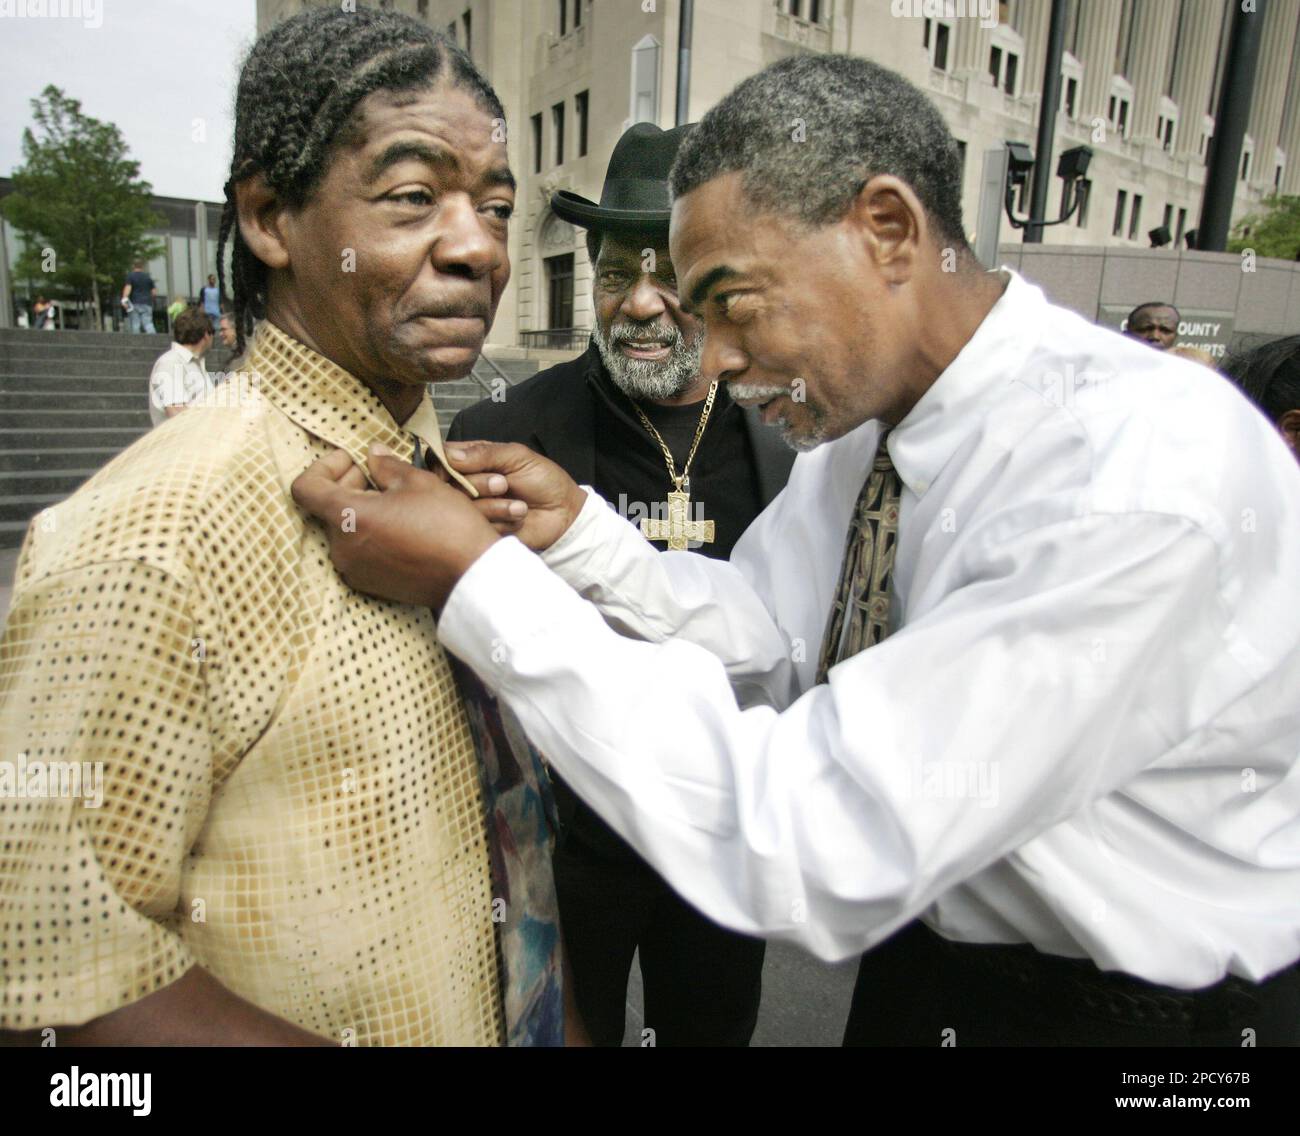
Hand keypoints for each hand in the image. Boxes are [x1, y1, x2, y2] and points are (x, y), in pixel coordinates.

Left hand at [291, 443, 500, 610]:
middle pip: (326, 508)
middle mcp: (342, 548)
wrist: (471, 577)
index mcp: (348, 518)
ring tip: (394, 500)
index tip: (350, 460)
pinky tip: (400, 526)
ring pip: (343, 530)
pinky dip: (369, 533)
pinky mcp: (369, 584)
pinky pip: (358, 551)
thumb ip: (386, 466)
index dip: (323, 467)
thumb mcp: (418, 482)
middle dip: (348, 484)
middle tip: (379, 474)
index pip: (305, 488)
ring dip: (360, 510)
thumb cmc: (448, 526)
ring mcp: (354, 569)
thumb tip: (372, 456)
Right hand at [445, 440, 586, 552]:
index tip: (459, 469)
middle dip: (479, 484)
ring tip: (519, 504)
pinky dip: (501, 521)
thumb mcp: (517, 457)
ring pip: (462, 509)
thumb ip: (484, 454)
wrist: (564, 513)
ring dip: (494, 506)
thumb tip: (449, 455)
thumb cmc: (544, 479)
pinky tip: (517, 517)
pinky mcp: (483, 530)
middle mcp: (468, 484)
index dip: (444, 466)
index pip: (440, 459)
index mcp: (472, 460)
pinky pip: (477, 528)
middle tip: (504, 484)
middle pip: (448, 486)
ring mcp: (474, 509)